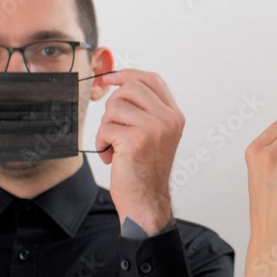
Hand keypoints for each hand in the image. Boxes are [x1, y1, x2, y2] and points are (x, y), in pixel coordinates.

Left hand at [94, 70, 184, 235]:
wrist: (146, 202)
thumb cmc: (144, 170)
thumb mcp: (154, 134)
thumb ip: (145, 110)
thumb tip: (118, 82)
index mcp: (174, 115)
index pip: (152, 79)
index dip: (127, 75)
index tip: (108, 80)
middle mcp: (168, 119)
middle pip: (130, 87)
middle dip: (113, 106)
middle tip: (114, 128)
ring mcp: (154, 129)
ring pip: (114, 107)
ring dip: (106, 127)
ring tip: (114, 146)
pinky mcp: (136, 140)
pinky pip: (106, 127)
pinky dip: (101, 142)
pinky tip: (111, 157)